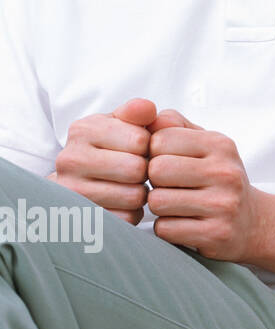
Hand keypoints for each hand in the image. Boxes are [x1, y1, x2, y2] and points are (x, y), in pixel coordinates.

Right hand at [49, 98, 156, 222]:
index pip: (140, 140)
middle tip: (139, 171)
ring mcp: (71, 191)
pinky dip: (133, 213)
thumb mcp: (121, 124)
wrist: (76, 183)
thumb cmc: (110, 148)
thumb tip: (148, 109)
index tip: (141, 149)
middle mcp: (70, 159)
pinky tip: (122, 204)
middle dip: (147, 171)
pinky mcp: (81, 219)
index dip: (150, 146)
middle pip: (136, 169)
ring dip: (141, 193)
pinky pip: (127, 219)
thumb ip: (137, 112)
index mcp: (82, 130)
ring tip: (131, 186)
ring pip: (133, 196)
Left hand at [145, 110, 265, 260]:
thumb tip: (141, 115)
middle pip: (156, 170)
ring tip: (177, 205)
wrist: (253, 221)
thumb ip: (174, 125)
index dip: (154, 153)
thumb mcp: (205, 144)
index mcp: (221, 145)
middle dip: (154, 181)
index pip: (160, 139)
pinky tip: (183, 223)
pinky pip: (165, 229)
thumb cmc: (217, 178)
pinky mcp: (215, 234)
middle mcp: (225, 172)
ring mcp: (223, 205)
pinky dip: (167, 228)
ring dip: (159, 207)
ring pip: (157, 201)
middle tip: (170, 186)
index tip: (168, 163)